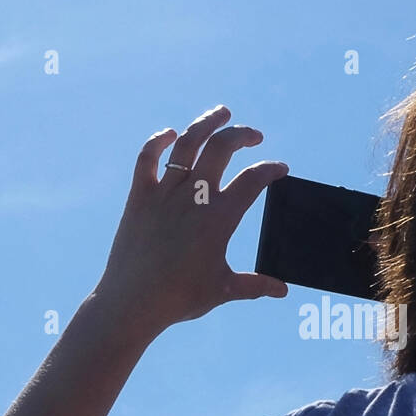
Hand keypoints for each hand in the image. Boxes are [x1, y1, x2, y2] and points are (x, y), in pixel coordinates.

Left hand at [93, 104, 288, 330]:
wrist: (133, 302)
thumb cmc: (181, 298)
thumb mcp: (224, 290)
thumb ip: (255, 285)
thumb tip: (282, 290)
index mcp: (220, 217)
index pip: (254, 180)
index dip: (271, 169)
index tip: (279, 169)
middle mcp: (194, 197)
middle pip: (222, 148)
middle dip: (243, 135)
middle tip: (254, 136)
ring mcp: (164, 193)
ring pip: (188, 143)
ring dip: (207, 122)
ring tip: (221, 113)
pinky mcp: (139, 197)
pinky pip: (147, 158)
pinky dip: (158, 141)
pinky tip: (169, 134)